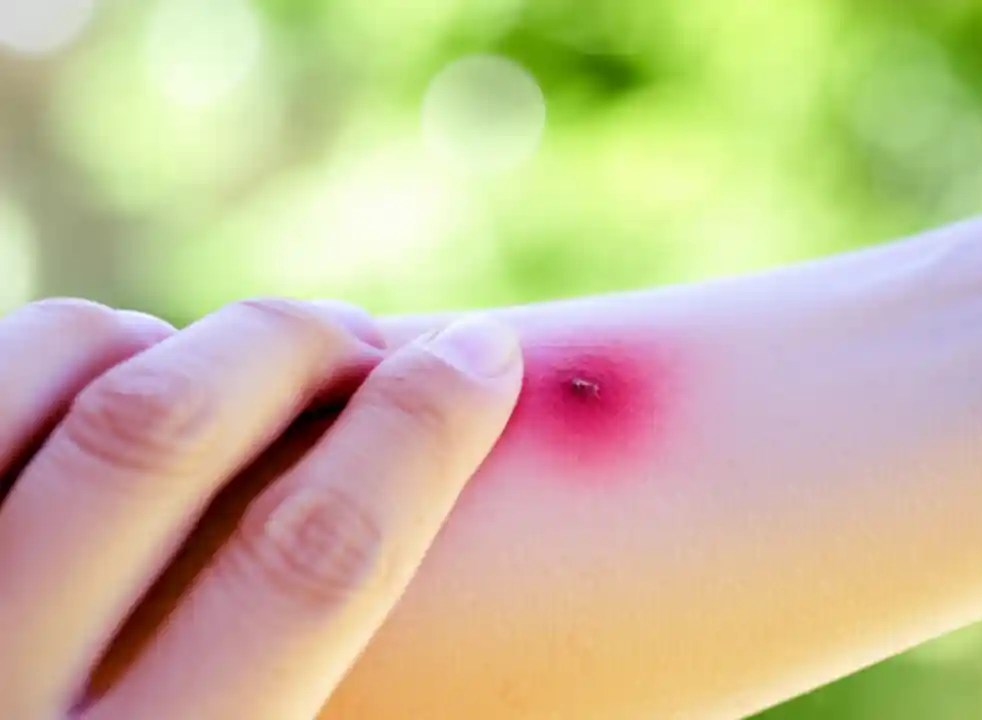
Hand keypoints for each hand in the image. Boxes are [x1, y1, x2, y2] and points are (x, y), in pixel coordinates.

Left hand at [0, 298, 521, 718]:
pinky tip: (105, 383)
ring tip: (228, 363)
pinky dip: (57, 352)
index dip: (420, 434)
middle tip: (361, 338)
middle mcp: (3, 703)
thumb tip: (392, 507)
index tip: (483, 360)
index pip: (312, 565)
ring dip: (163, 340)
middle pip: (162, 436)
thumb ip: (292, 677)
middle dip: (295, 345)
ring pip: (40, 385)